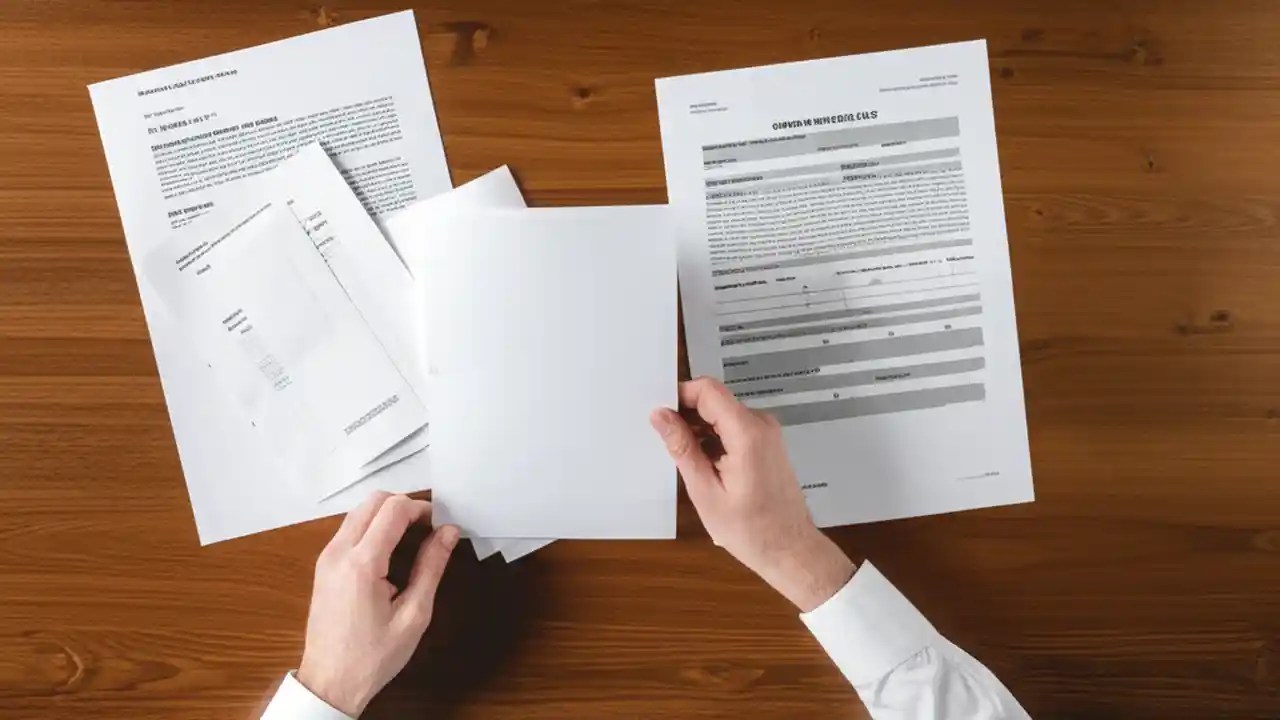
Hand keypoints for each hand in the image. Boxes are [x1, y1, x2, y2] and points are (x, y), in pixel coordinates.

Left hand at [296, 492, 459, 716]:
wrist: (329, 683)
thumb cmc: (374, 656)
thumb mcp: (413, 615)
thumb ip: (431, 568)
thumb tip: (448, 532)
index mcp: (361, 564)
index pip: (393, 510)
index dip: (421, 509)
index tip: (440, 524)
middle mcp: (338, 552)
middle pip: (373, 501)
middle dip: (404, 506)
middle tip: (427, 528)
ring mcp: (326, 557)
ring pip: (359, 512)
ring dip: (387, 514)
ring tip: (412, 539)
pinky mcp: (323, 566)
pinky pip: (349, 529)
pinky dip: (372, 527)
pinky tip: (390, 552)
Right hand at [650, 378, 854, 611]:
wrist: (790, 549)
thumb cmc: (749, 529)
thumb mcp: (706, 491)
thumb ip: (683, 448)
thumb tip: (660, 415)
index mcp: (747, 433)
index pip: (708, 390)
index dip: (679, 395)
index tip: (659, 415)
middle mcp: (761, 424)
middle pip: (715, 400)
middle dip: (686, 414)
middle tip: (664, 440)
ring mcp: (767, 432)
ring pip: (722, 413)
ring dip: (699, 428)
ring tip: (683, 458)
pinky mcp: (767, 442)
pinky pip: (734, 427)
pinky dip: (714, 438)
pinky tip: (703, 464)